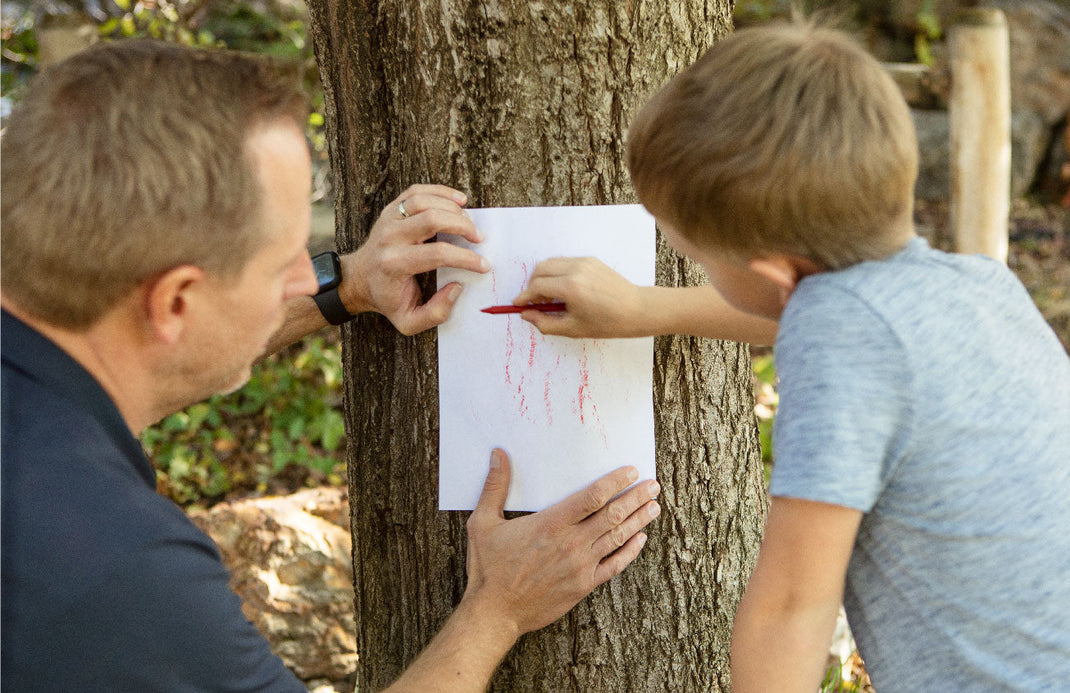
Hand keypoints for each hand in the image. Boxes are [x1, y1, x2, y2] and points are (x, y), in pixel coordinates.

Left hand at [340, 184, 488, 334]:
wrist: (360, 279)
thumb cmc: (387, 299)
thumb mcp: (408, 321)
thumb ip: (436, 313)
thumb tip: (457, 287)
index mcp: (394, 264)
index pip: (437, 254)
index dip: (465, 258)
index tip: (483, 265)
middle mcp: (389, 237)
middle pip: (432, 219)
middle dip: (463, 226)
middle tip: (479, 238)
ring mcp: (388, 219)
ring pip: (425, 201)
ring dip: (453, 208)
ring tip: (469, 221)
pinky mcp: (391, 209)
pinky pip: (417, 191)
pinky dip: (441, 192)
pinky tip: (458, 200)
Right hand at [462, 449, 659, 636]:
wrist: (495, 612)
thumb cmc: (489, 568)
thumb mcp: (483, 522)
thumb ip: (494, 487)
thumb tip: (498, 454)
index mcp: (551, 523)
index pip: (593, 496)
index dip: (615, 481)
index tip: (631, 471)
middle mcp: (571, 542)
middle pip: (613, 514)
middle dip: (636, 497)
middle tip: (653, 485)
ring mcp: (580, 565)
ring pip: (618, 537)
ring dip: (639, 520)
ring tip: (654, 507)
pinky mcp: (583, 585)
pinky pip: (615, 566)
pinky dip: (630, 551)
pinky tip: (640, 540)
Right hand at [511, 257, 646, 337]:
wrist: (636, 310)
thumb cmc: (607, 323)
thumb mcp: (573, 328)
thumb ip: (545, 323)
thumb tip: (526, 315)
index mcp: (571, 288)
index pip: (536, 287)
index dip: (524, 296)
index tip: (518, 304)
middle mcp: (575, 270)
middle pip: (540, 270)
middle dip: (532, 285)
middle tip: (535, 302)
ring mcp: (584, 262)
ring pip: (551, 263)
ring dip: (544, 277)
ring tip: (550, 297)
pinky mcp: (591, 260)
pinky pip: (565, 262)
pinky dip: (558, 273)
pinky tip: (565, 289)